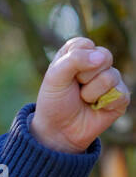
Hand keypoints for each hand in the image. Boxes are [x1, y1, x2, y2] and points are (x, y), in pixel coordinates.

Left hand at [30, 36, 130, 152]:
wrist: (58, 131)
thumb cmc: (55, 102)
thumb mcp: (54, 77)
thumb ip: (73, 60)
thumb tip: (100, 57)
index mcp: (80, 52)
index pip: (86, 45)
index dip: (74, 62)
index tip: (64, 76)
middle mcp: (98, 63)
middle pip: (104, 56)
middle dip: (85, 76)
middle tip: (76, 88)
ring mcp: (111, 79)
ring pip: (110, 77)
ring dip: (91, 93)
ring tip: (84, 100)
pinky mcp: (120, 97)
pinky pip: (120, 93)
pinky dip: (104, 104)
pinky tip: (96, 108)